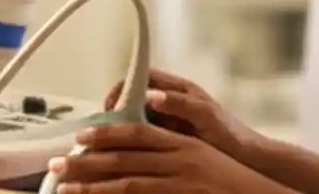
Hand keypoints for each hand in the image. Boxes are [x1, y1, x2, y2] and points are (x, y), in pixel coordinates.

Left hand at [49, 123, 285, 193]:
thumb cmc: (229, 180)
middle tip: (57, 165)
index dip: (107, 132)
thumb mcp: (200, 160)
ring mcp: (183, 180)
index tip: (80, 136)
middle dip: (88, 160)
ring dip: (92, 187)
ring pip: (129, 181)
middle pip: (126, 155)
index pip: (138, 132)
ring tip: (65, 191)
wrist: (261, 193)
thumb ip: (170, 155)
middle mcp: (181, 157)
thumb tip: (137, 157)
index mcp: (182, 143)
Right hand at [103, 68, 261, 165]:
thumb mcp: (205, 116)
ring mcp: (168, 121)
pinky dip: (130, 143)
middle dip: (116, 111)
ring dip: (121, 129)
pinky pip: (142, 137)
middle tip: (105, 130)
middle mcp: (170, 102)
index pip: (140, 78)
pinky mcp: (167, 140)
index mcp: (178, 90)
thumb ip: (180, 103)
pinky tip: (124, 155)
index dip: (122, 88)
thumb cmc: (230, 134)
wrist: (246, 159)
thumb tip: (150, 95)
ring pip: (134, 119)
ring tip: (109, 144)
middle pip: (132, 99)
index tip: (111, 106)